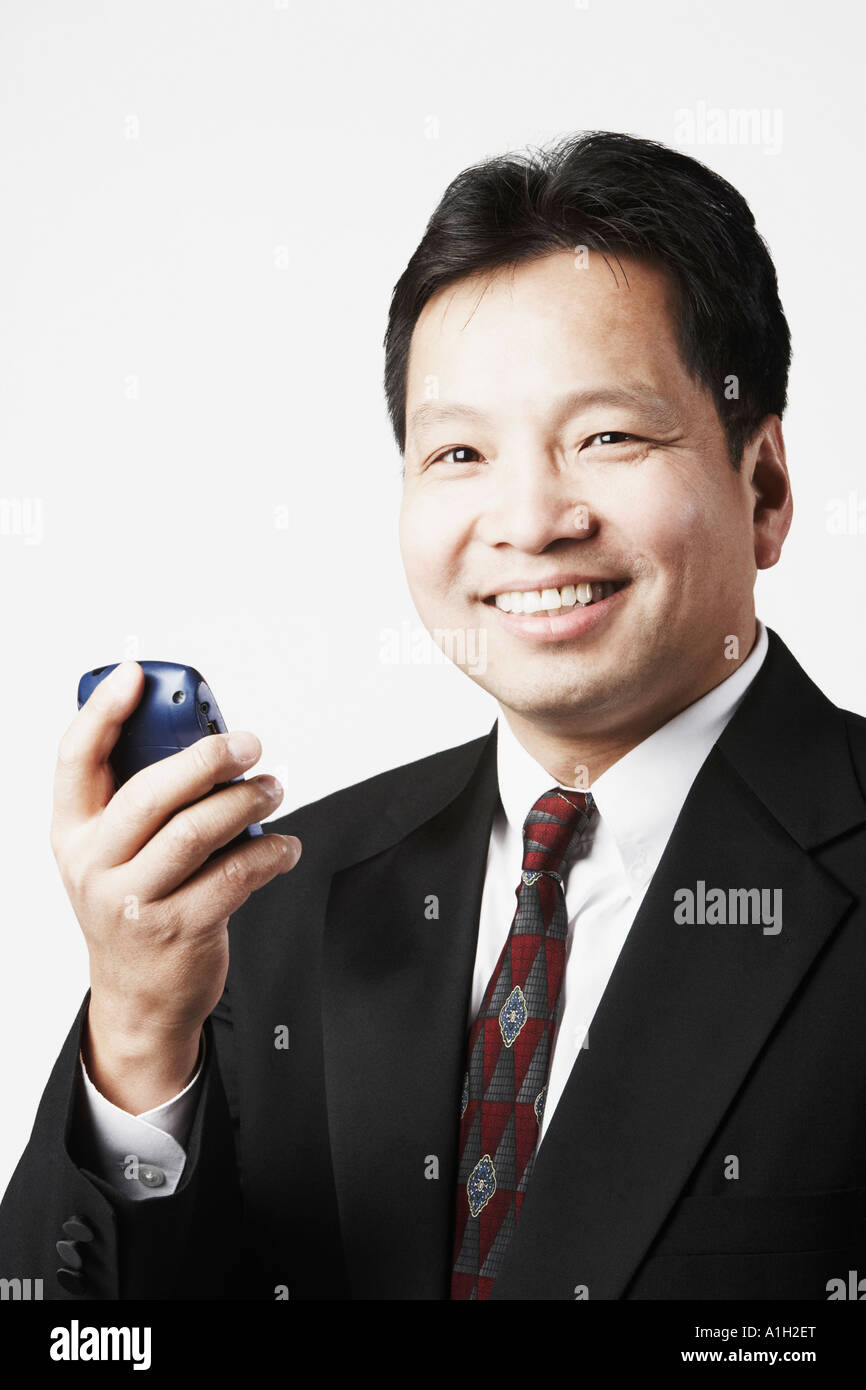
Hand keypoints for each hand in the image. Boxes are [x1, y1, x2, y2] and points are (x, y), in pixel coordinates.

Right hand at [50, 660, 300, 1110]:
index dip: (102, 711)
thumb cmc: (134, 909)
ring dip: (247, 801)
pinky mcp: (180, 929)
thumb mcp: (113, 855)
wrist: (139, 999)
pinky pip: (235, 876)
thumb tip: (199, 738)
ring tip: (272, 788)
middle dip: (207, 757)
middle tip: (247, 744)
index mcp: (73, 834)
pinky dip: (269, 852)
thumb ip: (137, 801)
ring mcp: (135, 901)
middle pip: (151, 793)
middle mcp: (95, 866)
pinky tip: (282, 845)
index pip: (74, 759)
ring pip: (198, 831)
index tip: (135, 675)